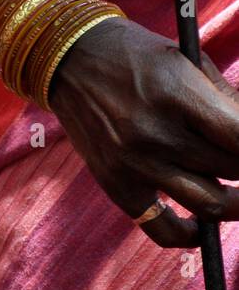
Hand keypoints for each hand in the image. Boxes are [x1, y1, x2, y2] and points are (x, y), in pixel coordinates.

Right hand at [48, 16, 238, 247]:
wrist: (68, 60)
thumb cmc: (135, 55)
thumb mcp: (187, 62)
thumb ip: (227, 100)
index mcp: (178, 96)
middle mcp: (156, 135)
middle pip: (233, 170)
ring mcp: (134, 164)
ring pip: (210, 204)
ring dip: (235, 202)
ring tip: (237, 192)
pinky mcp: (116, 184)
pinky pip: (162, 229)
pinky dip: (190, 234)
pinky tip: (200, 224)